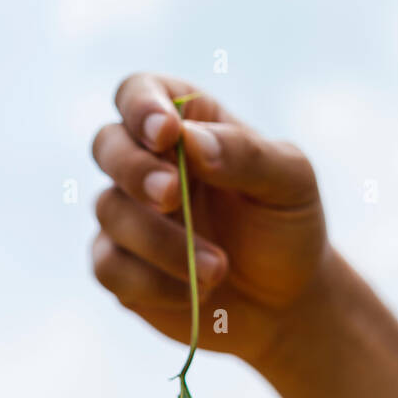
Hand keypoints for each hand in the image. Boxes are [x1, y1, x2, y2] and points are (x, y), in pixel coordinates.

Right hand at [91, 72, 330, 366]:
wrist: (285, 304)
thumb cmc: (287, 230)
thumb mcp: (290, 182)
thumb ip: (246, 154)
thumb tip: (190, 142)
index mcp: (186, 125)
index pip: (140, 92)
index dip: (142, 107)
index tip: (167, 134)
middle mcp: (148, 164)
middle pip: (107, 145)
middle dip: (135, 171)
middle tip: (172, 197)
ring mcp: (128, 216)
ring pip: (111, 212)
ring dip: (161, 242)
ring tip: (218, 269)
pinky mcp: (121, 268)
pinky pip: (109, 268)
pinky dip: (152, 283)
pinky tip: (195, 293)